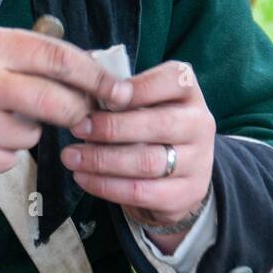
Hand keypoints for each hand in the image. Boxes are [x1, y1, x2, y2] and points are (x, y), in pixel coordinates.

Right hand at [0, 27, 131, 178]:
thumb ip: (23, 52)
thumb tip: (84, 72)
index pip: (57, 58)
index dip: (95, 76)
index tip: (117, 89)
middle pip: (54, 102)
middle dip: (77, 112)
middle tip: (81, 116)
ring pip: (31, 136)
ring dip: (28, 131)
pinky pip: (7, 160)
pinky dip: (3, 153)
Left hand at [60, 60, 214, 239]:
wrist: (180, 171)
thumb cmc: (150, 123)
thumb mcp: (145, 100)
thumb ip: (121, 93)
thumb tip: (86, 90)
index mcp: (189, 92)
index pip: (173, 80)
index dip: (137, 88)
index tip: (102, 96)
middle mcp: (200, 123)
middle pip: (158, 124)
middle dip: (112, 127)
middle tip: (77, 128)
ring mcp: (199, 161)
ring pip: (147, 162)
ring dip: (102, 160)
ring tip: (71, 157)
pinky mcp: (187, 193)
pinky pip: (142, 191)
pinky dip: (107, 186)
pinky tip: (83, 178)